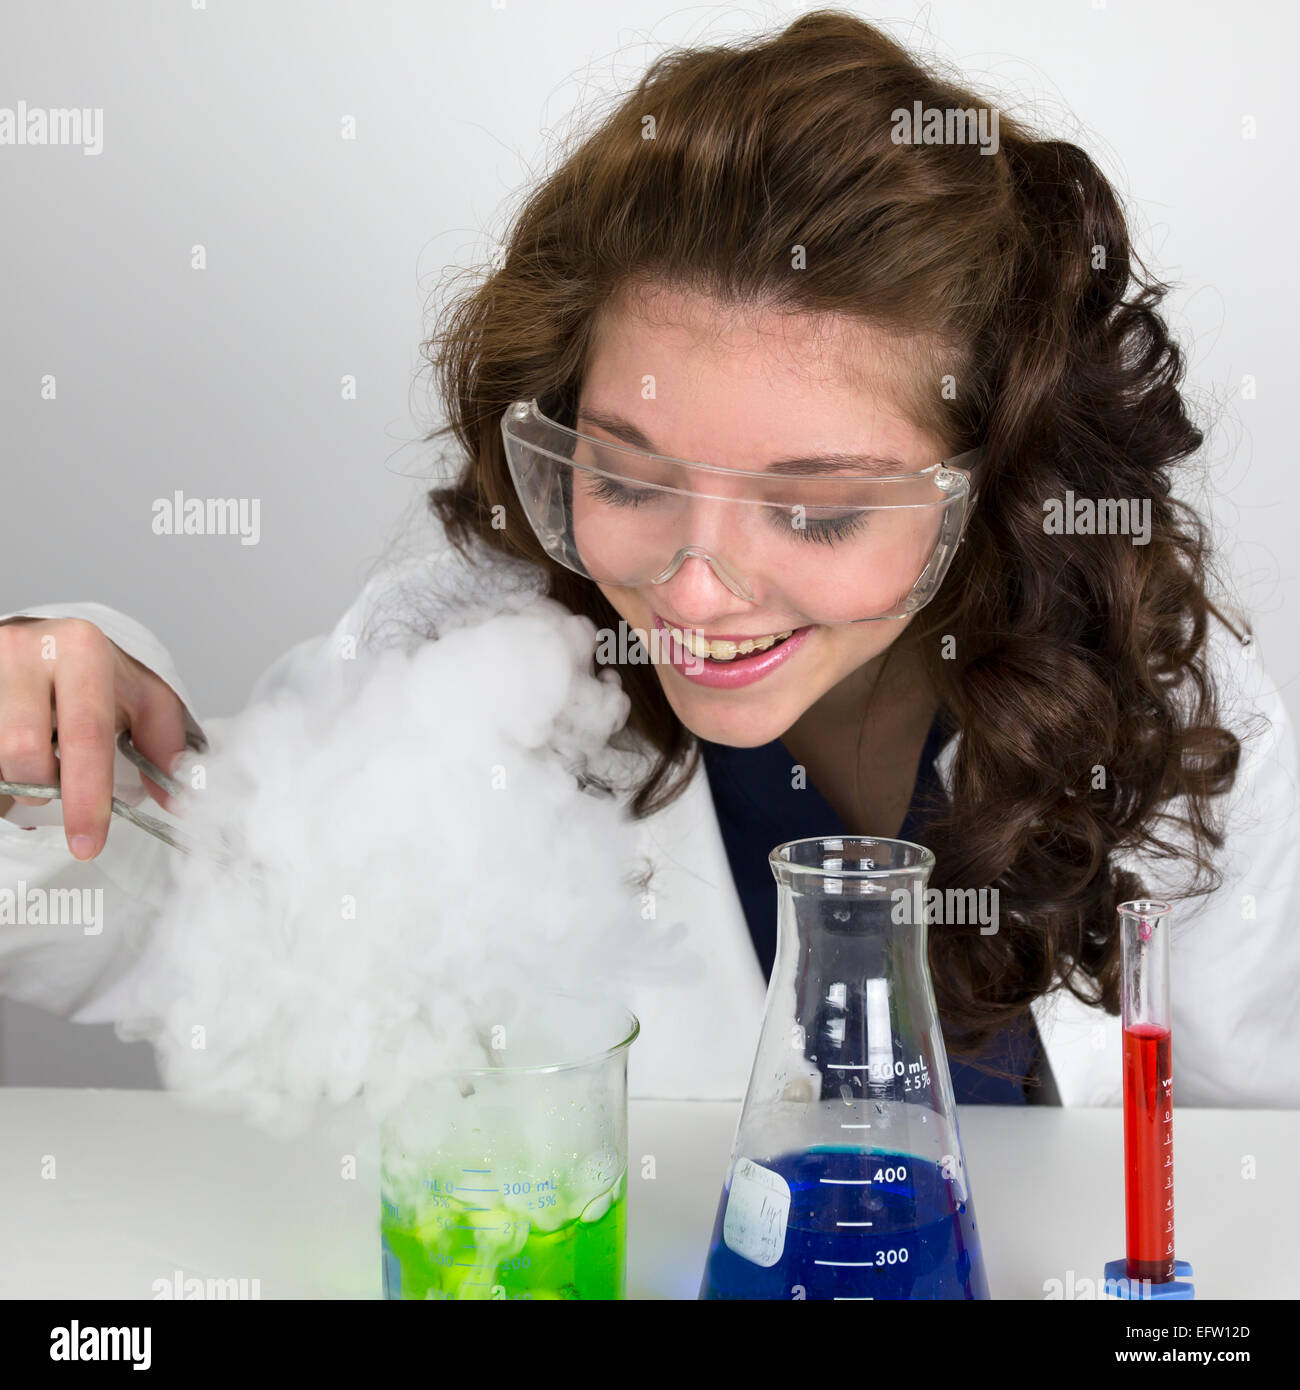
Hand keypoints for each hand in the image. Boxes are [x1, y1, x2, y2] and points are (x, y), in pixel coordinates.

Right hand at [0, 617, 188, 859]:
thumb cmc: (95, 675)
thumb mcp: (145, 697)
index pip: (85, 735)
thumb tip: (177, 802)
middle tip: (52, 787)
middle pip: (23, 751)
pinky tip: (9, 758)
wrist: (42, 640)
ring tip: (32, 761)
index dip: (87, 797)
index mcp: (82, 650)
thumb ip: (165, 745)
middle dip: (40, 788)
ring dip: (11, 778)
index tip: (88, 844)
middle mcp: (25, 650)